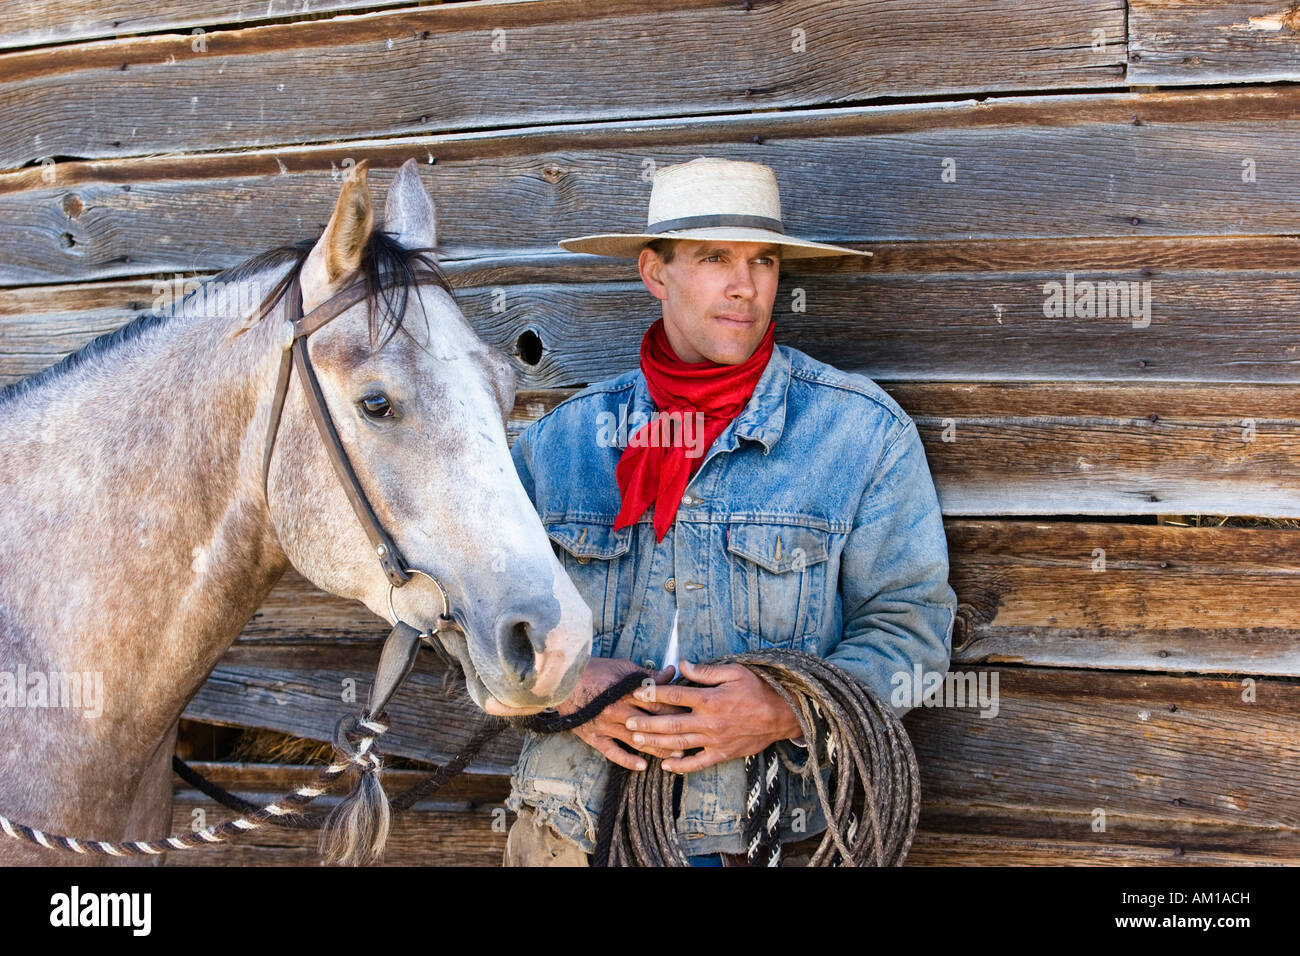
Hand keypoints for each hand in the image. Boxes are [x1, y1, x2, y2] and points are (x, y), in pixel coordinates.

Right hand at [556, 657, 685, 770]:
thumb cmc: (593, 670)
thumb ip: (647, 675)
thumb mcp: (623, 667)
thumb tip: (671, 673)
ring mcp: (607, 727)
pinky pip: (613, 753)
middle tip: (693, 739)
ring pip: (637, 741)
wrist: (561, 681)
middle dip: (673, 732)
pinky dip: (628, 760)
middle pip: (652, 724)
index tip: (692, 714)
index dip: (677, 710)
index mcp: (627, 692)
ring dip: (658, 749)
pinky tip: (642, 766)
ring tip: (677, 757)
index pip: (659, 704)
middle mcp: (619, 712)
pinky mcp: (595, 737)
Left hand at [623, 659, 801, 773]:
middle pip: (671, 723)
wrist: (782, 715)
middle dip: (646, 722)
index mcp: (711, 699)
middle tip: (627, 721)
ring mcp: (715, 740)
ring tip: (636, 740)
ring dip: (656, 743)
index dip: (654, 693)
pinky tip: (665, 765)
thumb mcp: (734, 672)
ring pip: (679, 743)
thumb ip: (706, 671)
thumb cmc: (759, 689)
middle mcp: (710, 721)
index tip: (637, 692)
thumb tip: (682, 665)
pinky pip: (698, 763)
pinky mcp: (722, 753)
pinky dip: (681, 766)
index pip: (676, 695)